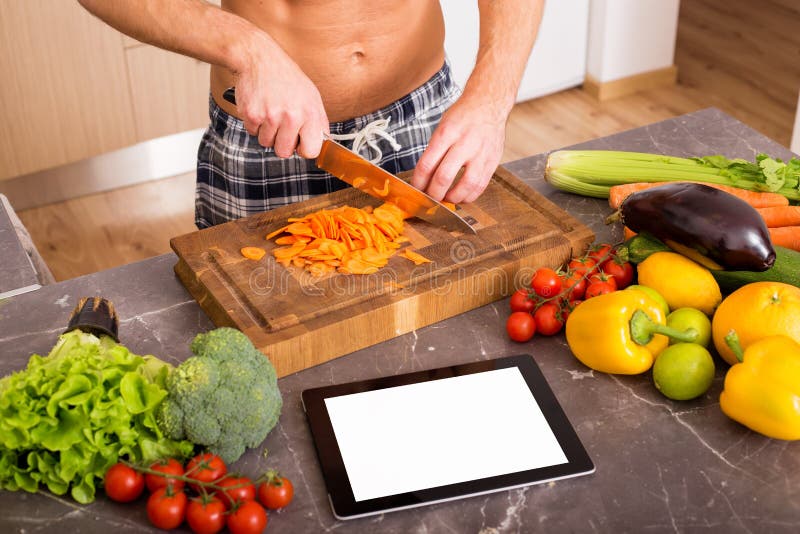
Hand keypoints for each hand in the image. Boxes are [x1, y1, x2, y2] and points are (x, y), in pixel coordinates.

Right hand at [233, 41, 328, 158]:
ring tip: (271, 112)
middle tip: (281, 126)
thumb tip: (321, 143)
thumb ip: (317, 121)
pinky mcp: (252, 115)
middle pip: (284, 152)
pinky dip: (255, 124)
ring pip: (266, 143)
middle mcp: (292, 116)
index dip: (303, 149)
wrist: (260, 58)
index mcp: (310, 113)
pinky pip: (253, 133)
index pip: (311, 151)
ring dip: (267, 132)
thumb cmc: (287, 77)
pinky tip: (260, 107)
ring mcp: (271, 116)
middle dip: (281, 143)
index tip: (299, 143)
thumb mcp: (311, 96)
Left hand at [411, 95, 505, 202]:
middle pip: (443, 177)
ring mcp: (481, 154)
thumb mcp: (442, 128)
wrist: (489, 104)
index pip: (426, 165)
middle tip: (429, 198)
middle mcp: (464, 143)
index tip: (416, 190)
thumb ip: (434, 152)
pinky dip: (469, 196)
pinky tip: (461, 195)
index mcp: (447, 133)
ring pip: (465, 186)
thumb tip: (424, 179)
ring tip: (446, 198)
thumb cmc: (462, 116)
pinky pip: (480, 186)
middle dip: (433, 194)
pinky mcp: (492, 161)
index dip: (418, 183)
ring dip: (452, 198)